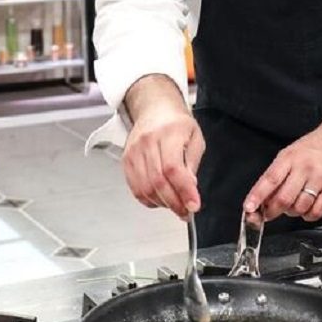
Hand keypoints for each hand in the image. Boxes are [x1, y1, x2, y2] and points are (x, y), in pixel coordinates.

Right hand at [121, 75, 204, 217]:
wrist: (154, 109)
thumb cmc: (177, 123)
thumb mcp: (195, 138)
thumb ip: (193, 164)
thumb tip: (189, 189)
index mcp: (169, 133)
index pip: (173, 168)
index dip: (184, 191)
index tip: (193, 205)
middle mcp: (148, 142)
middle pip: (158, 181)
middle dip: (174, 202)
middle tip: (186, 211)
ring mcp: (134, 152)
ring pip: (145, 188)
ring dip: (162, 203)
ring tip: (175, 205)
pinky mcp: (126, 161)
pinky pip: (135, 188)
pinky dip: (149, 199)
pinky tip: (160, 199)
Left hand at [243, 106, 321, 222]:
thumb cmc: (309, 150)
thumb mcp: (287, 155)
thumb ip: (275, 176)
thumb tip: (261, 200)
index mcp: (288, 158)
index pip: (270, 179)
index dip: (257, 196)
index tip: (249, 208)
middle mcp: (304, 167)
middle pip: (284, 198)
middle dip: (272, 211)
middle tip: (269, 213)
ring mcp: (320, 178)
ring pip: (300, 207)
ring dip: (291, 213)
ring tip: (292, 205)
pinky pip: (317, 211)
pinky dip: (308, 216)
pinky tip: (306, 209)